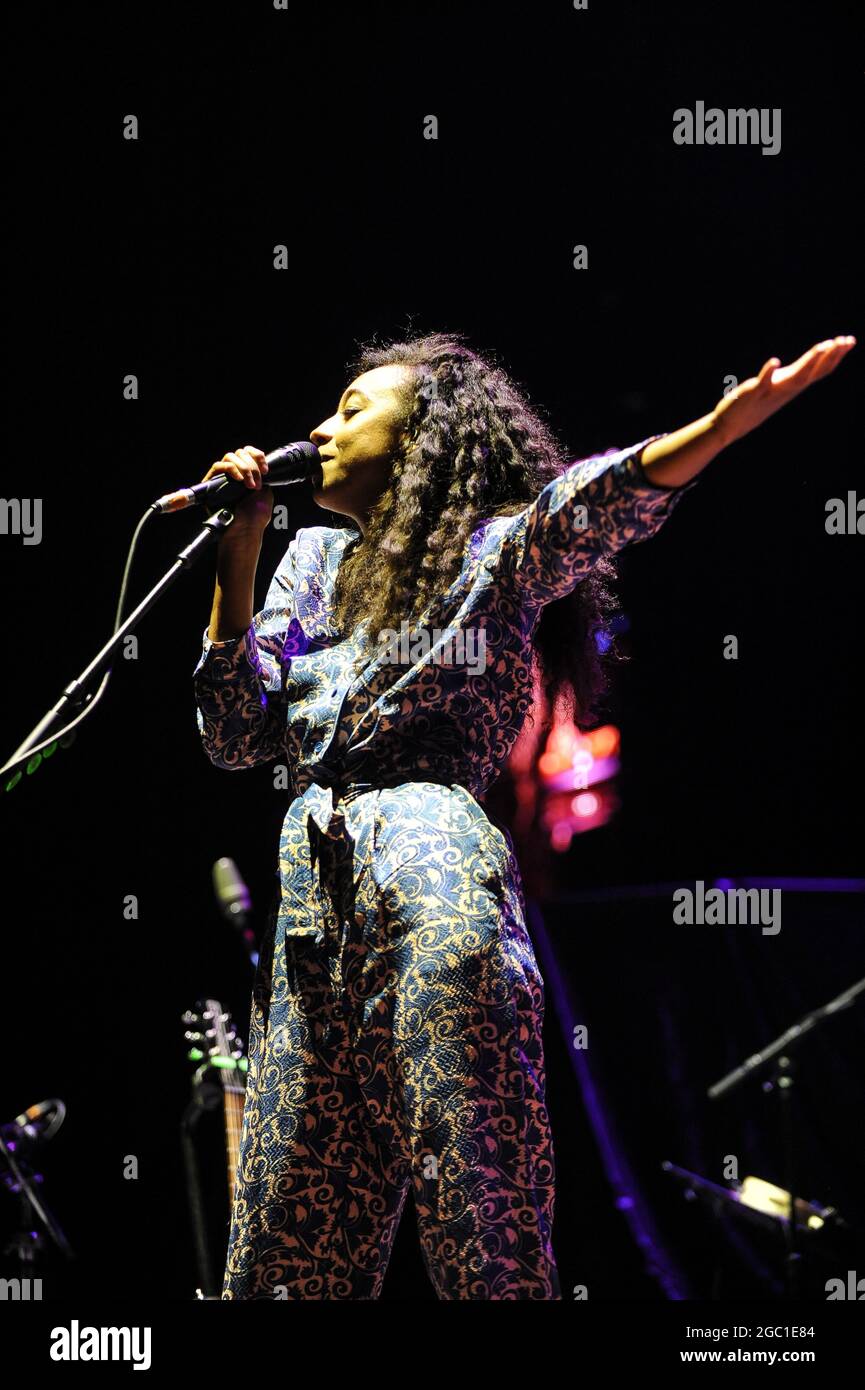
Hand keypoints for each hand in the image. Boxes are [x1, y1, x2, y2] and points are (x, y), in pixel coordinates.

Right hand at [200, 445, 273, 538]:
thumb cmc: (255, 516)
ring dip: (243, 468)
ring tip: (248, 484)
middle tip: (255, 484)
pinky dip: (231, 469)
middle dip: (251, 466)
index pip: (249, 454)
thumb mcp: (266, 493)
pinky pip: (218, 466)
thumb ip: (263, 478)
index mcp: (248, 476)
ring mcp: (223, 477)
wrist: (243, 529)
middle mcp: (235, 474)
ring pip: (230, 457)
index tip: (265, 469)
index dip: (257, 456)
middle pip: (240, 453)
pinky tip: (239, 480)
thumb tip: (259, 466)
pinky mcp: (211, 482)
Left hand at [712, 336, 854, 446]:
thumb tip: (811, 363)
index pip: (819, 370)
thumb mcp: (781, 387)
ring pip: (795, 377)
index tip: (849, 341)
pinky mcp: (753, 392)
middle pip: (812, 372)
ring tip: (821, 347)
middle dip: (829, 356)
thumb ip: (796, 375)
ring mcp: (771, 391)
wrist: (732, 424)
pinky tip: (774, 361)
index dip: (835, 356)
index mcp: (793, 385)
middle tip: (845, 341)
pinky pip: (762, 381)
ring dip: (809, 363)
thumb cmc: (757, 403)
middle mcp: (786, 389)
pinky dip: (769, 372)